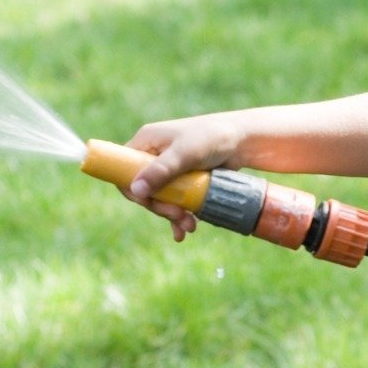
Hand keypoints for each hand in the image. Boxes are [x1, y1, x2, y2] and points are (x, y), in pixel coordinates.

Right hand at [119, 114, 244, 241]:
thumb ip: (161, 171)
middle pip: (144, 190)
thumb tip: (136, 190)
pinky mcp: (183, 182)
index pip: (124, 170)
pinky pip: (174, 202)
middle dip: (160, 207)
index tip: (148, 203)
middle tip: (178, 215)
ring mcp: (168, 170)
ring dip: (172, 215)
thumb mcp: (185, 154)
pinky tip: (186, 229)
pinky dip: (179, 216)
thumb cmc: (212, 138)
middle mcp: (153, 156)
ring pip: (160, 200)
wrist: (243, 142)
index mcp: (146, 142)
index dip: (132, 190)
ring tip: (190, 225)